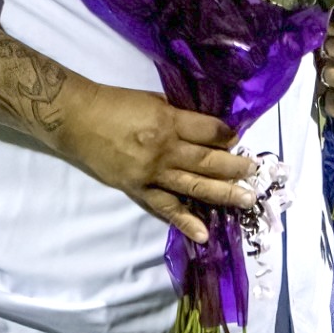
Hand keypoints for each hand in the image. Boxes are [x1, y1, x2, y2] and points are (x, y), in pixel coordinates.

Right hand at [56, 85, 255, 244]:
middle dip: (235, 167)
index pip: (209, 130)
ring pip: (194, 185)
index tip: (237, 139)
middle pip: (208, 160)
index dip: (227, 134)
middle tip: (255, 173)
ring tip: (246, 200)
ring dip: (223, 193)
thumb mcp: (152, 99)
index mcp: (169, 120)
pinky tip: (203, 233)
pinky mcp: (138, 189)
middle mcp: (165, 148)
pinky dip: (184, 221)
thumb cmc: (114, 104)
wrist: (77, 119)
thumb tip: (206, 126)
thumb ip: (179, 114)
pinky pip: (165, 207)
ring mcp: (152, 172)